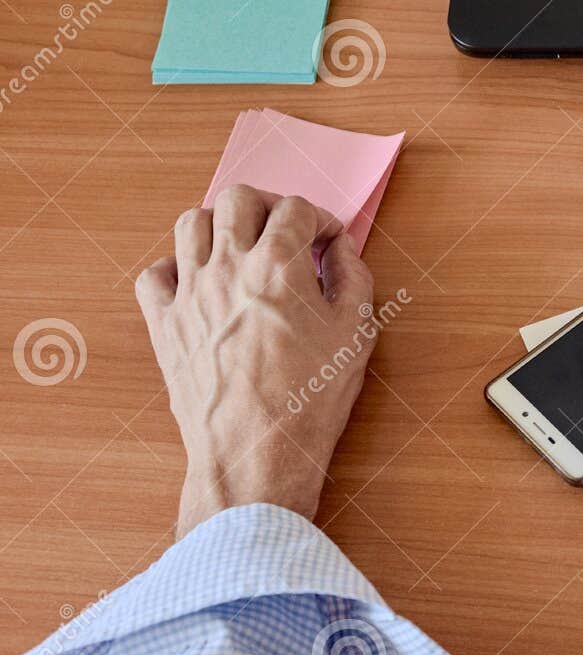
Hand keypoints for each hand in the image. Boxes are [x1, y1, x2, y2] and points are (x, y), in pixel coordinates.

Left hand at [135, 185, 375, 537]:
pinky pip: (154, 274)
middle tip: (286, 229)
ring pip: (190, 223)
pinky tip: (200, 281)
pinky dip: (175, 266)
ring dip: (221, 224)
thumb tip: (340, 250)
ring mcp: (189, 295)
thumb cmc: (310, 400)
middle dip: (268, 204)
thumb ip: (353, 278)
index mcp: (277, 267)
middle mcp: (226, 269)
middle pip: (237, 199)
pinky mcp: (165, 325)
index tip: (331, 240)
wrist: (256, 455)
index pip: (296, 209)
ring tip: (242, 246)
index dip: (321, 218)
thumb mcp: (356, 334)